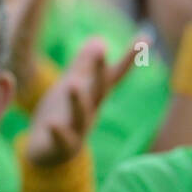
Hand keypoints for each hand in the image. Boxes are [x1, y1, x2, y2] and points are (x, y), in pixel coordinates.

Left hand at [24, 36, 142, 166]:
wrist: (45, 153)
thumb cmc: (60, 114)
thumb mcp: (71, 86)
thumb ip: (83, 64)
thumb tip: (98, 39)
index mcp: (93, 96)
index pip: (113, 75)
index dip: (129, 58)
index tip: (146, 38)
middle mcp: (90, 112)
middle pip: (98, 91)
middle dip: (100, 72)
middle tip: (101, 50)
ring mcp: (77, 130)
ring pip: (81, 115)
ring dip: (78, 101)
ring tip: (72, 85)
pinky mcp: (61, 147)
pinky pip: (62, 140)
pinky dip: (59, 132)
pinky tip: (52, 124)